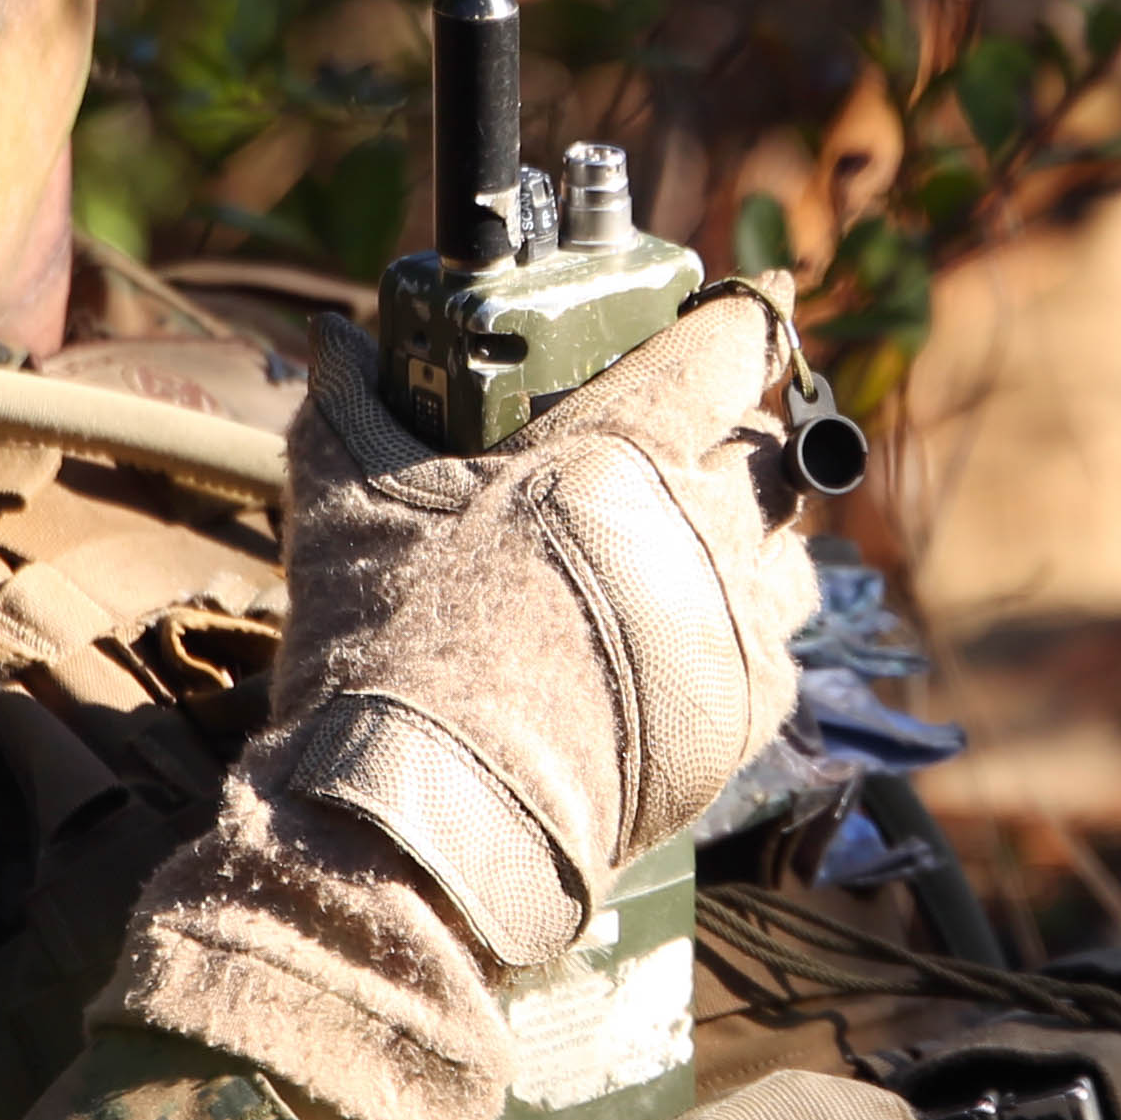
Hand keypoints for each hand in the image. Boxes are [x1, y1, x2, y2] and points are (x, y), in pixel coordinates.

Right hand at [265, 285, 821, 963]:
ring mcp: (737, 620)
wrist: (435, 804)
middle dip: (735, 446)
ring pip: (790, 554)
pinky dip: (743, 641)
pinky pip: (780, 652)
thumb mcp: (348, 497)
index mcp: (625, 443)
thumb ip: (353, 403)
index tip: (741, 315)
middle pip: (771, 454)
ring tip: (690, 560)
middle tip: (683, 459)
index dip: (735, 325)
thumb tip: (330, 340)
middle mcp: (706, 522)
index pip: (726, 348)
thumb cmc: (390, 634)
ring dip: (752, 545)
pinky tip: (685, 652)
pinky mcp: (749, 712)